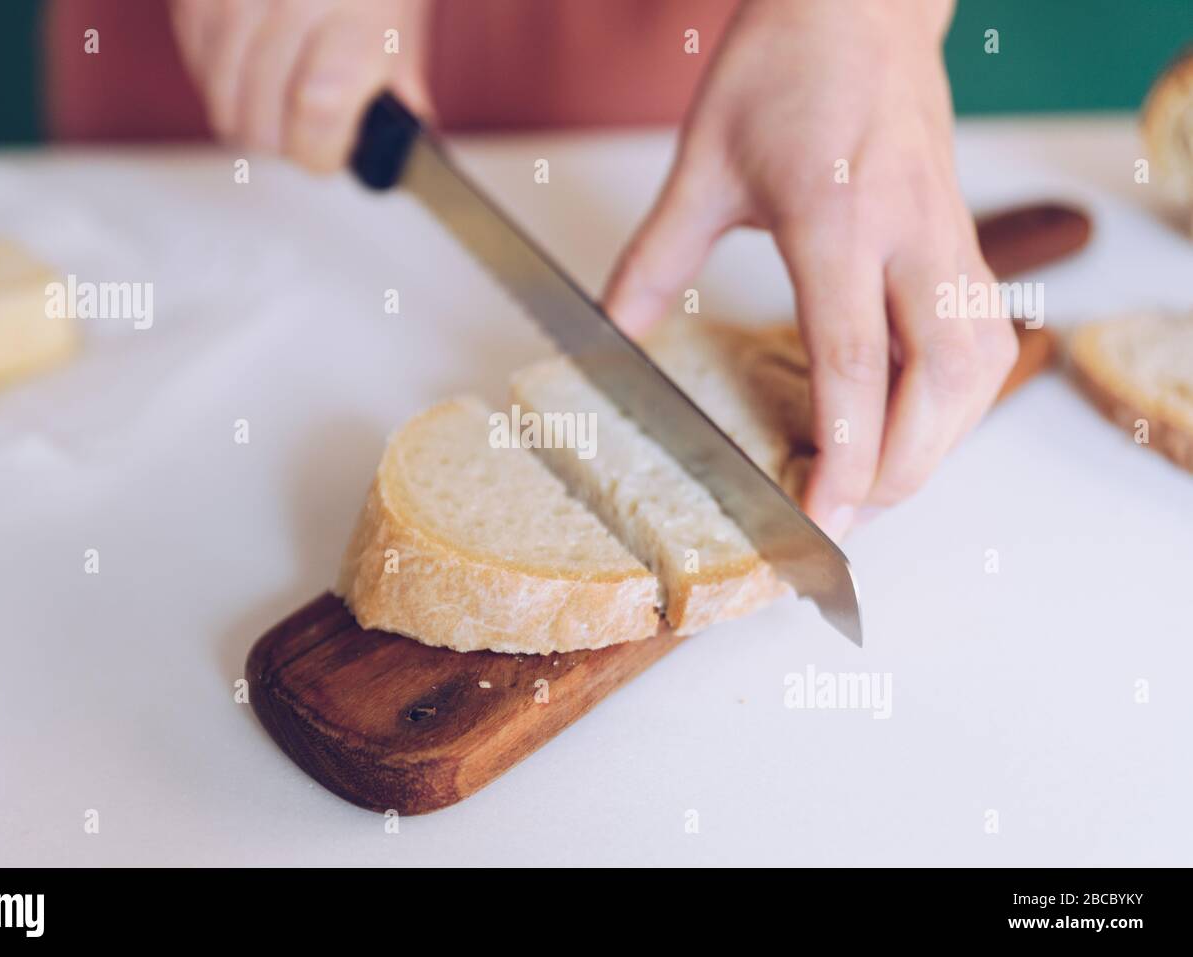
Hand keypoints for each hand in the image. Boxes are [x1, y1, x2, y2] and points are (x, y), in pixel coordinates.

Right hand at [169, 0, 431, 171]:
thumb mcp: (401, 13)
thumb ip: (400, 82)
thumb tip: (396, 146)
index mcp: (356, 10)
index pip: (319, 111)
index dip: (320, 150)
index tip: (330, 150)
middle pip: (261, 122)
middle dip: (286, 140)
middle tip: (307, 123)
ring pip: (222, 102)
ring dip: (250, 113)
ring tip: (280, 91)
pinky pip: (196, 65)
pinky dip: (222, 77)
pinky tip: (252, 59)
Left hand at [604, 0, 1016, 539]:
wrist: (857, 5)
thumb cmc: (784, 68)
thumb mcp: (701, 166)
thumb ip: (654, 262)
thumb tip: (608, 336)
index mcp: (836, 218)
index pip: (853, 360)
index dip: (845, 452)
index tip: (825, 515)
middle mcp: (909, 233)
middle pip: (940, 382)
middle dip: (904, 469)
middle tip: (848, 519)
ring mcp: (948, 236)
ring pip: (978, 367)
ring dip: (938, 440)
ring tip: (879, 481)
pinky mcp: (963, 238)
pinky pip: (981, 337)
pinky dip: (954, 398)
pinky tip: (912, 418)